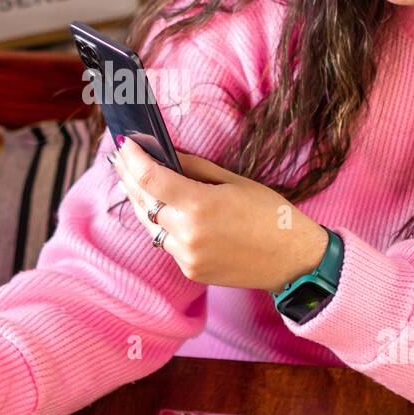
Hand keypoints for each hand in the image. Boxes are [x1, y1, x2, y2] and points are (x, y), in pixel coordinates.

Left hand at [112, 137, 329, 291]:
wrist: (293, 259)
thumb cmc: (270, 214)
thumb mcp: (234, 181)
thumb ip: (194, 168)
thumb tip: (164, 155)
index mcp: (199, 205)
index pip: (150, 178)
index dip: (133, 159)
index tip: (124, 144)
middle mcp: (187, 234)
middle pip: (143, 201)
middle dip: (129, 177)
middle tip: (120, 159)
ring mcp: (187, 256)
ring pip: (150, 225)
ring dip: (141, 202)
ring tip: (132, 181)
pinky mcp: (191, 271)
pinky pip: (167, 243)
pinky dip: (162, 224)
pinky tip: (160, 209)